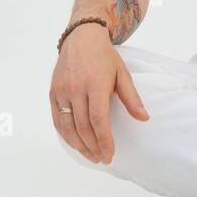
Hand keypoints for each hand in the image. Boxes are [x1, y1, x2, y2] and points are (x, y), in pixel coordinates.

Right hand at [49, 22, 148, 162]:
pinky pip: (57, 119)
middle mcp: (76, 88)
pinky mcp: (53, 92)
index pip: (98, 119)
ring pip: (67, 127)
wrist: (82, 37)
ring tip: (90, 155)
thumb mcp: (122, 73)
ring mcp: (62, 91)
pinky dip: (65, 135)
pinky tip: (75, 143)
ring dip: (78, 145)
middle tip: (102, 159)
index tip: (110, 154)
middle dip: (93, 147)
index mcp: (95, 84)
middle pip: (82, 127)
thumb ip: (132, 97)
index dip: (104, 140)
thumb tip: (144, 118)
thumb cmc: (104, 56)